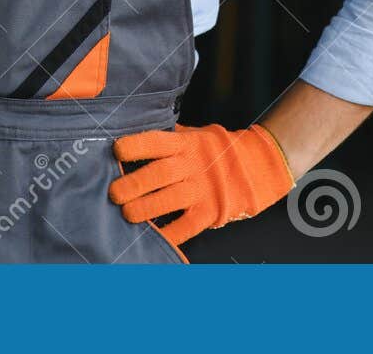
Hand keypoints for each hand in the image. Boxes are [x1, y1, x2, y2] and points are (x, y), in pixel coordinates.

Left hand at [108, 123, 294, 246]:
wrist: (258, 167)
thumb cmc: (215, 151)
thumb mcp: (195, 136)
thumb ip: (169, 139)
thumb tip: (130, 139)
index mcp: (186, 143)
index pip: (157, 141)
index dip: (136, 146)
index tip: (116, 151)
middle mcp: (193, 165)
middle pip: (159, 174)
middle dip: (134, 184)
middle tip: (114, 193)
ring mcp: (203, 190)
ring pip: (169, 200)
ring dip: (144, 209)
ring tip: (127, 215)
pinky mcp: (211, 212)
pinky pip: (186, 226)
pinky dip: (169, 234)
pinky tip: (153, 237)